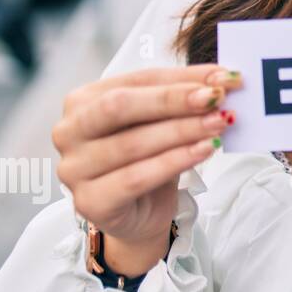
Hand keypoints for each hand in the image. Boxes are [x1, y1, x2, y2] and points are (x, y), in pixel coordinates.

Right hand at [53, 65, 242, 267]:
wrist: (141, 214)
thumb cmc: (150, 158)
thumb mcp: (164, 121)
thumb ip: (184, 97)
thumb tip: (222, 79)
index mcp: (83, 101)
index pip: (137, 80)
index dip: (182, 77)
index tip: (222, 78)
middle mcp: (69, 131)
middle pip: (121, 106)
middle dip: (175, 100)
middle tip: (216, 99)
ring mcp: (73, 169)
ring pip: (133, 143)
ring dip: (183, 130)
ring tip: (219, 123)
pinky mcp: (90, 201)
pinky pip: (136, 178)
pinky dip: (175, 161)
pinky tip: (204, 150)